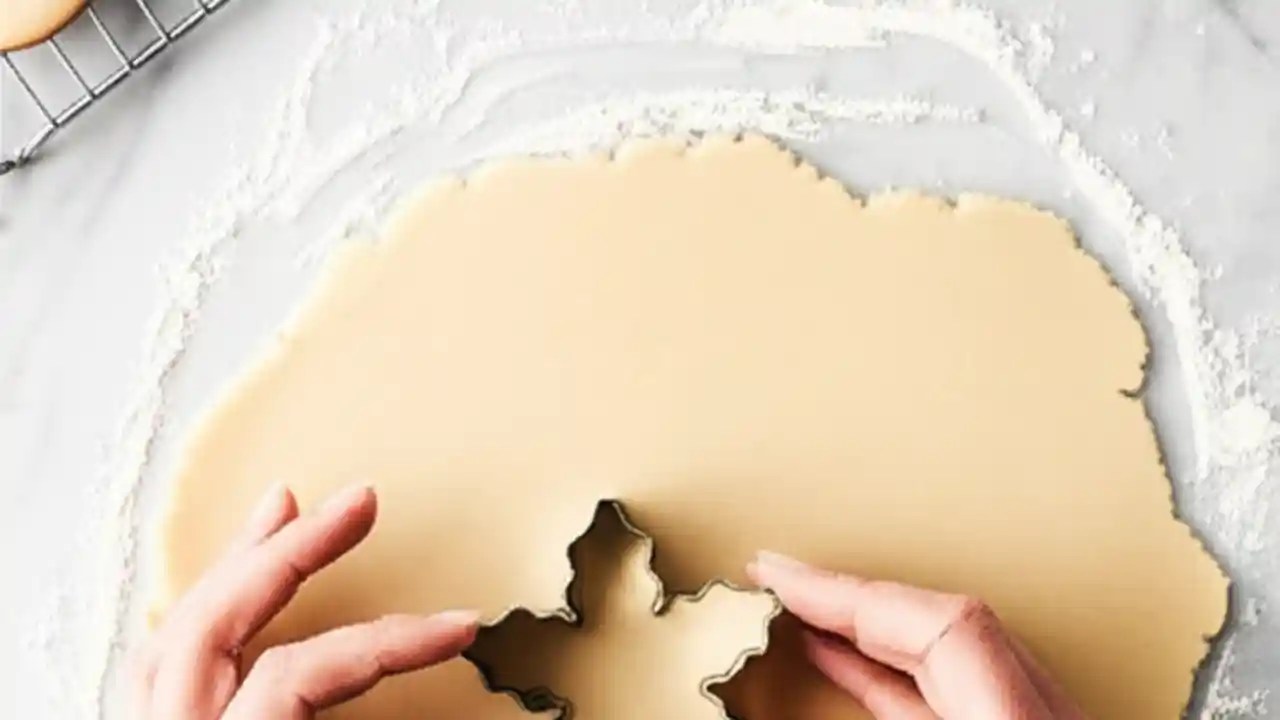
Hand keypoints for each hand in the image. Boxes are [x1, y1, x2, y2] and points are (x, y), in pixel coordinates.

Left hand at [135, 484, 479, 718]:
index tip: (454, 625)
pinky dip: (202, 608)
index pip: (301, 671)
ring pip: (174, 630)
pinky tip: (229, 592)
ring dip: (239, 562)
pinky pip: (159, 662)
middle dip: (293, 549)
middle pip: (215, 618)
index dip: (387, 641)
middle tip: (359, 502)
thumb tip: (414, 688)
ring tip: (284, 509)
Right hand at [747, 551, 1086, 719]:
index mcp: (1021, 718)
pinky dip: (889, 674)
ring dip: (865, 628)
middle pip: (941, 620)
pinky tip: (839, 662)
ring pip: (947, 652)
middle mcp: (1037, 713)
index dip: (849, 593)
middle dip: (849, 595)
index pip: (940, 623)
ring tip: (798, 609)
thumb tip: (808, 653)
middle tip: (777, 578)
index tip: (779, 574)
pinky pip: (945, 694)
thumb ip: (881, 708)